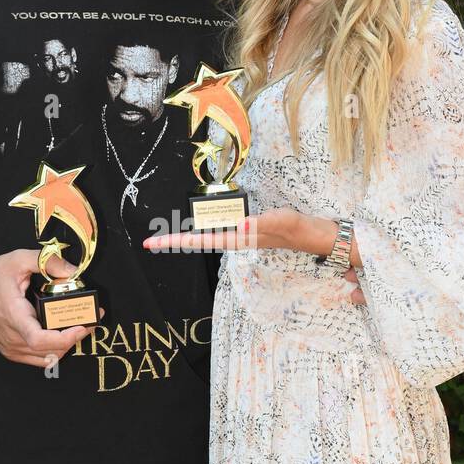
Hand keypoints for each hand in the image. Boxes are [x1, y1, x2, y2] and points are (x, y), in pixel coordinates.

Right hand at [0, 250, 103, 367]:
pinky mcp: (10, 351)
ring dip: (66, 346)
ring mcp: (10, 348)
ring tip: (78, 328)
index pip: (41, 340)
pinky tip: (61, 337)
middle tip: (90, 321)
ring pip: (46, 358)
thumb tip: (73, 271)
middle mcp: (11, 338)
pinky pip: (37, 359)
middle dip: (75, 338)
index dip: (66, 337)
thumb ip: (47, 263)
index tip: (83, 326)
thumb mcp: (18, 260)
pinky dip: (53, 351)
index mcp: (13, 316)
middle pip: (50, 351)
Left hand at [143, 208, 302, 253]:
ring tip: (165, 236)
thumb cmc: (295, 228)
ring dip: (187, 237)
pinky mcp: (245, 230)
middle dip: (175, 241)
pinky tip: (198, 228)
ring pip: (206, 237)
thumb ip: (260, 224)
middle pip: (198, 241)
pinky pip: (218, 231)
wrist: (312, 235)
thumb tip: (239, 226)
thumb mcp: (280, 221)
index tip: (155, 242)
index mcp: (237, 238)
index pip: (201, 240)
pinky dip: (203, 230)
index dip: (177, 240)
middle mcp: (234, 238)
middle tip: (150, 241)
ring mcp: (238, 235)